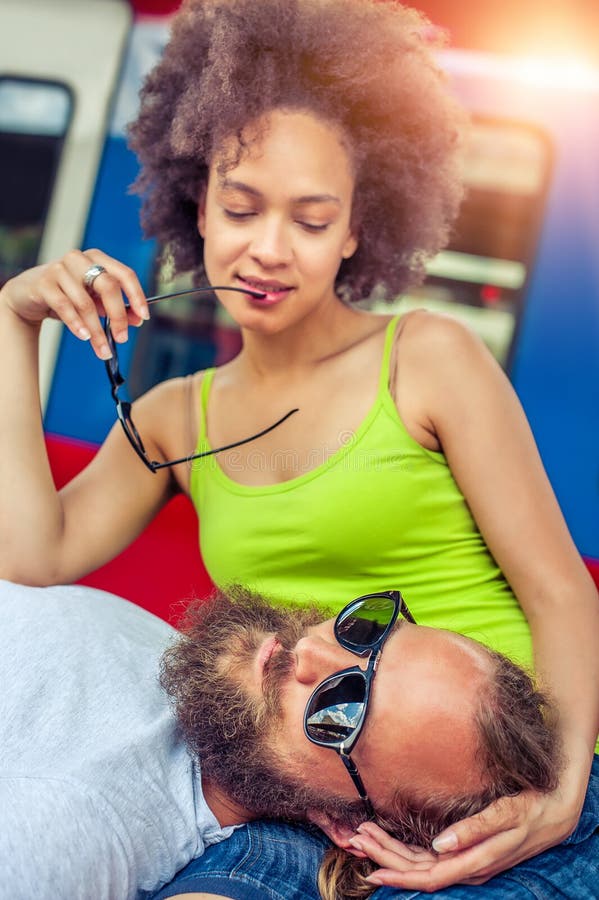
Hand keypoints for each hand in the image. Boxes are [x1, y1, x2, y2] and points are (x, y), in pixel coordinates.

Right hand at [1, 249, 148, 358]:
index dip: (137, 295)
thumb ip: (116, 308)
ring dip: (97, 330)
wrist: (27, 295)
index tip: (144, 317)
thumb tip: (138, 319)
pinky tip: (84, 336)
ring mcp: (59, 269)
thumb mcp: (94, 301)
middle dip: (118, 316)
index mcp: (97, 259)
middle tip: (122, 338)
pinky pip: (65, 306)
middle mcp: (80, 259)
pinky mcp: (44, 283)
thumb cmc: (67, 296)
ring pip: (86, 302)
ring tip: (102, 349)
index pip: (125, 274)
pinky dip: (76, 324)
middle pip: (108, 286)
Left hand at [349, 784, 584, 891]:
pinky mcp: (464, 849)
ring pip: (420, 862)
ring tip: (363, 836)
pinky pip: (429, 855)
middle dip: (384, 856)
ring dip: (390, 850)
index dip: (397, 872)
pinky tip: (389, 840)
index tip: (370, 866)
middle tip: (355, 838)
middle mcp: (465, 866)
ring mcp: (464, 859)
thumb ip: (474, 830)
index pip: (426, 875)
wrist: (553, 812)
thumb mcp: (506, 816)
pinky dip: (406, 848)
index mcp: (473, 863)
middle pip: (416, 869)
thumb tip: (441, 845)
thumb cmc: (530, 811)